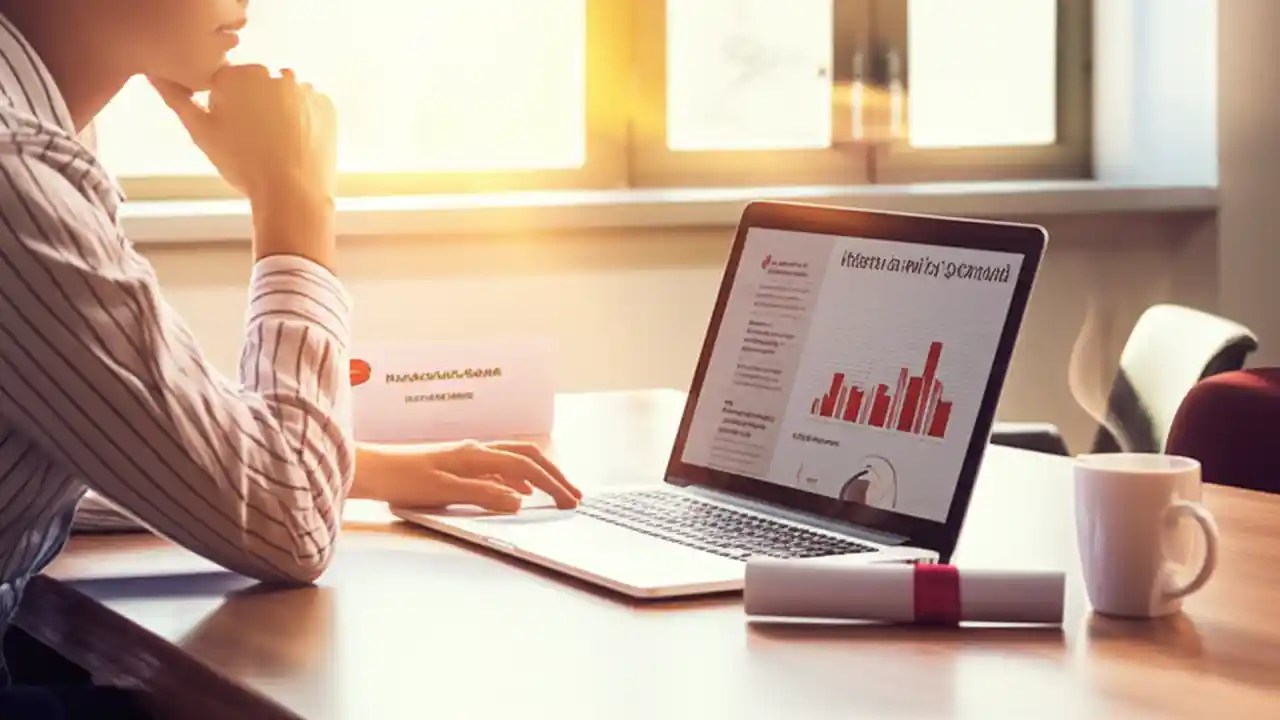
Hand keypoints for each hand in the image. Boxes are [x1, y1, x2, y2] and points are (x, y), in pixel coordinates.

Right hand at [150, 67, 337, 266]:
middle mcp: (272, 73)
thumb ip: (176, 98)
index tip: (233, 131)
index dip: (225, 108)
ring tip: (278, 144)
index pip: (225, 82)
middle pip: (257, 85)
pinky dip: (304, 120)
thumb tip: (153, 73)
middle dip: (254, 104)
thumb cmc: (243, 164)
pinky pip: (310, 107)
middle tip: (255, 140)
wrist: (292, 193)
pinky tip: (297, 143)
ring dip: (281, 111)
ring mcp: (303, 88)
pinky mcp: (326, 104)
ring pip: (285, 95)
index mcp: (236, 75)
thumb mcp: (201, 133)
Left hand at [353, 440, 582, 512]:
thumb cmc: (403, 480)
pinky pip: (501, 468)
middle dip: (554, 475)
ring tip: (556, 492)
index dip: (551, 484)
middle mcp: (477, 451)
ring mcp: (469, 457)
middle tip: (574, 495)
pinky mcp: (460, 466)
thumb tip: (520, 501)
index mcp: (477, 455)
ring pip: (516, 459)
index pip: (526, 467)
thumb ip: (484, 494)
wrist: (373, 470)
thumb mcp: (445, 491)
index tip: (569, 503)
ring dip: (540, 475)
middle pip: (528, 456)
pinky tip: (520, 492)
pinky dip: (519, 478)